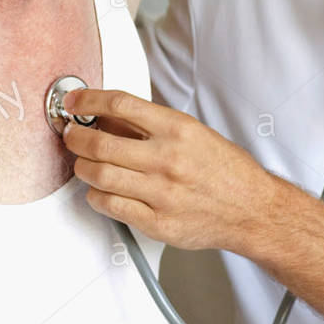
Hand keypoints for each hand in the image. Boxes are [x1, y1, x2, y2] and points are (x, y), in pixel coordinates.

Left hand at [61, 87, 271, 251]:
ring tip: (84, 163)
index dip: (88, 101)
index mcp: (178, 130)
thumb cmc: (225, 171)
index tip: (74, 104)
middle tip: (71, 136)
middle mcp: (168, 159)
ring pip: (99, 175)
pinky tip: (99, 190)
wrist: (252, 209)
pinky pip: (110, 206)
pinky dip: (95, 195)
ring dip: (82, 167)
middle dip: (75, 137)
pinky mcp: (157, 222)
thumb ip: (152, 127)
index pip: (120, 104)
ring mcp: (161, 193)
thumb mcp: (194, 134)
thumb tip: (107, 118)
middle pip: (100, 143)